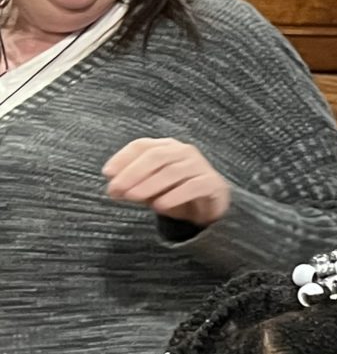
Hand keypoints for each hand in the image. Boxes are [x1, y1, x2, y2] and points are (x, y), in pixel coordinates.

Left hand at [103, 138, 232, 225]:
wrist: (209, 207)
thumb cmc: (175, 193)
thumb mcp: (149, 187)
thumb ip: (133, 184)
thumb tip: (113, 186)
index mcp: (165, 147)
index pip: (141, 146)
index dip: (122, 158)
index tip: (107, 174)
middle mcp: (184, 151)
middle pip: (156, 156)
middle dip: (133, 173)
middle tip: (117, 190)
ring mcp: (200, 166)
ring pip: (173, 171)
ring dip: (150, 185)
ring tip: (133, 198)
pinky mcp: (213, 183)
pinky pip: (193, 187)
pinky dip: (174, 196)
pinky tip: (160, 207)